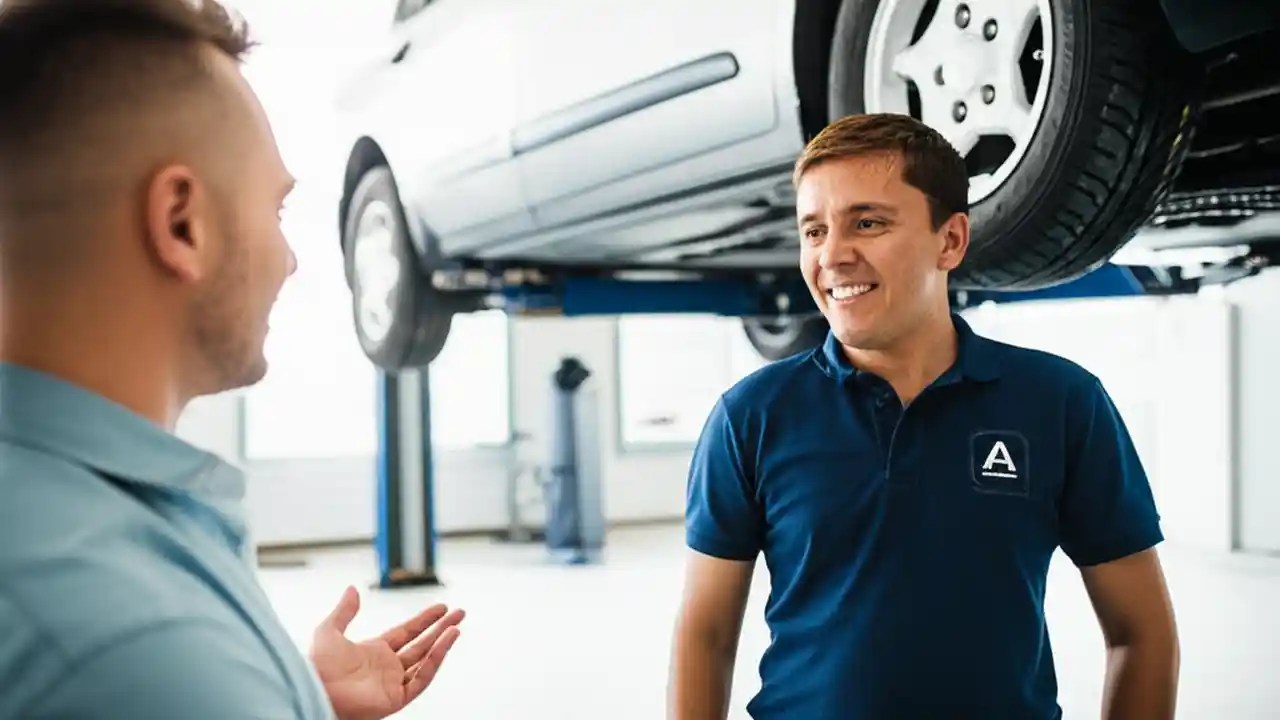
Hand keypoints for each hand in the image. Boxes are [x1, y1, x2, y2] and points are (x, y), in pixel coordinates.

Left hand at [309, 586, 464, 719]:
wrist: (316, 692)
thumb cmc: (317, 667)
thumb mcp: (329, 631)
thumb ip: (344, 611)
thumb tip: (352, 590)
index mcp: (373, 652)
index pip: (407, 633)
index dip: (424, 620)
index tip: (441, 608)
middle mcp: (386, 667)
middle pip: (421, 645)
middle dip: (441, 628)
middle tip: (459, 613)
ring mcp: (393, 683)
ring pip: (426, 661)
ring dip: (442, 644)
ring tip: (456, 627)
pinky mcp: (397, 697)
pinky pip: (422, 678)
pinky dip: (435, 660)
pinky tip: (444, 643)